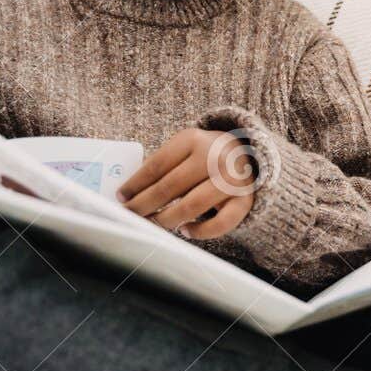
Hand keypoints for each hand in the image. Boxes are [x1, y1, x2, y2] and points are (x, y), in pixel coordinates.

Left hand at [117, 127, 257, 238]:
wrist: (249, 154)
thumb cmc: (204, 156)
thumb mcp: (185, 149)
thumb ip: (162, 166)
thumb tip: (129, 194)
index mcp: (193, 139)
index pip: (157, 165)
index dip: (135, 184)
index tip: (120, 197)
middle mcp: (214, 157)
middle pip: (170, 186)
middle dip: (144, 204)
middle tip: (130, 215)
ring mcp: (231, 179)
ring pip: (191, 206)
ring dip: (166, 219)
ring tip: (152, 224)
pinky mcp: (244, 200)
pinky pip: (220, 223)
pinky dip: (199, 231)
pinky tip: (184, 230)